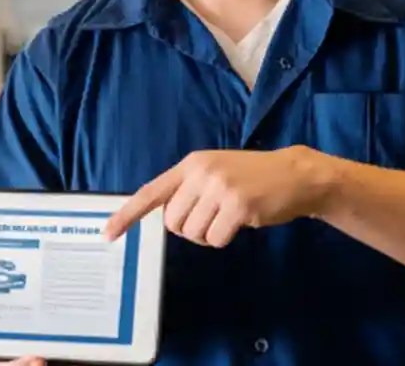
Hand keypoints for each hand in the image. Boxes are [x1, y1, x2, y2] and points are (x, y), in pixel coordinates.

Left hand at [105, 146, 334, 246]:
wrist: (295, 174)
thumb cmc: (252, 177)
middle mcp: (201, 173)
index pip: (151, 192)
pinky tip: (242, 222)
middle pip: (173, 223)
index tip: (109, 232)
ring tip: (229, 217)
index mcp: (191, 164)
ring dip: (210, 235)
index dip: (127, 214)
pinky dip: (226, 239)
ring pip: (193, 234)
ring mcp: (219, 189)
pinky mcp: (238, 206)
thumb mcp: (215, 172)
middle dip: (189, 229)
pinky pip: (215, 239)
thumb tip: (165, 217)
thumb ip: (189, 189)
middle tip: (213, 218)